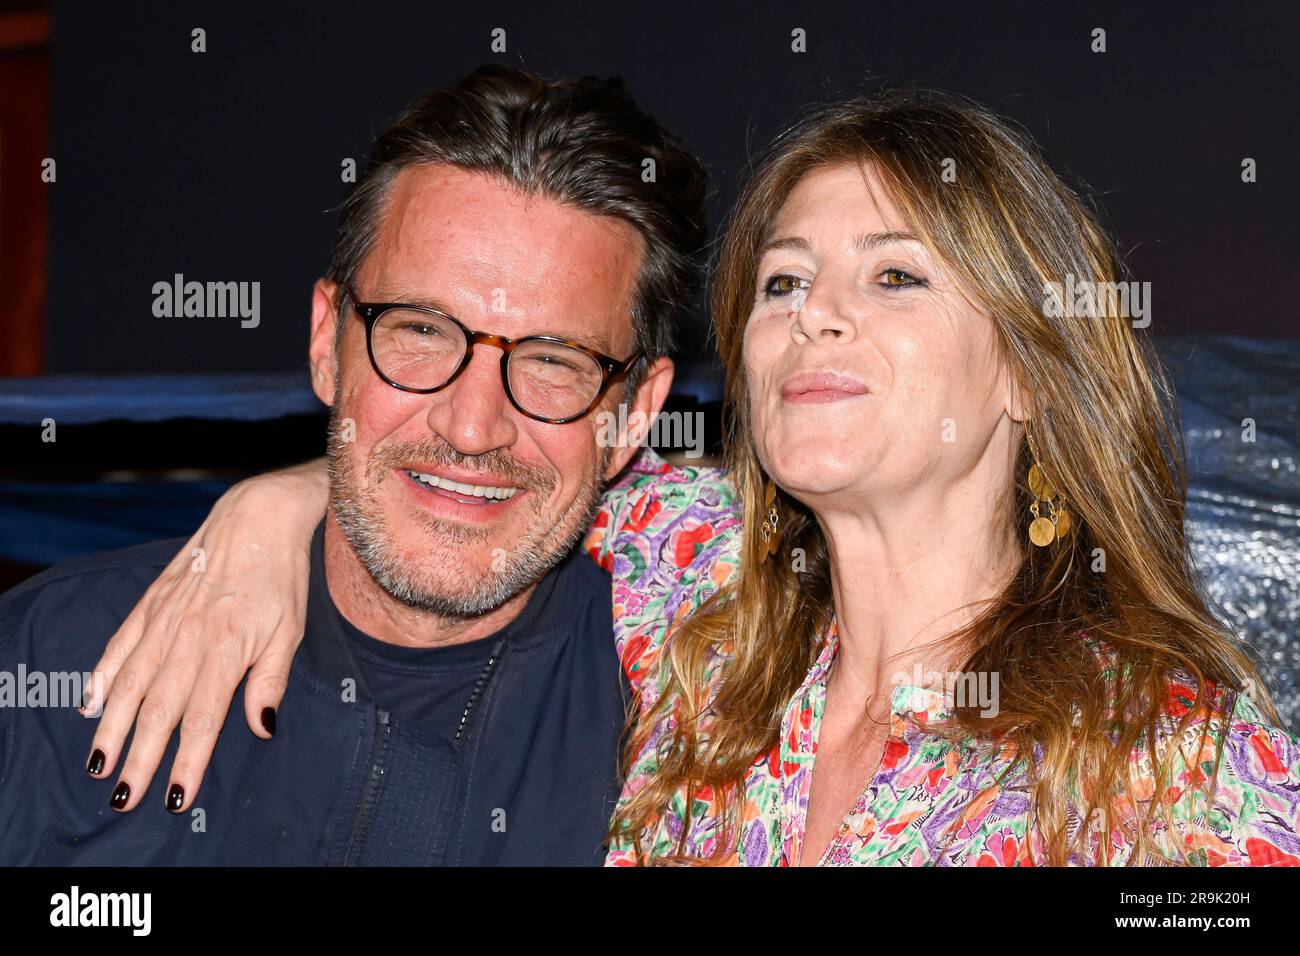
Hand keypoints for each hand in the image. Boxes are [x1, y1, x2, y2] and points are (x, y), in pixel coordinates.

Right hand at [82, 457, 327, 812]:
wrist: (257, 516)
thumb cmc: (281, 577)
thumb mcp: (292, 630)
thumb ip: (271, 680)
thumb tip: (262, 727)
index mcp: (227, 649)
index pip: (202, 719)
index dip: (187, 762)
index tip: (175, 796)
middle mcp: (188, 638)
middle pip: (157, 710)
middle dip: (140, 758)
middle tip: (124, 796)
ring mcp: (164, 619)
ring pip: (130, 683)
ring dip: (112, 727)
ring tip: (100, 762)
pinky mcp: (151, 602)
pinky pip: (119, 645)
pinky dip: (103, 676)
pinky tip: (91, 704)